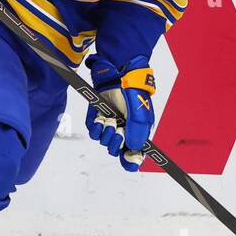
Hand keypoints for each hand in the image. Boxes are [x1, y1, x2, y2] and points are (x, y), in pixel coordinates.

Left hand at [85, 56, 155, 172]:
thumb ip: (138, 133)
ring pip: (104, 142)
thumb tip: (132, 149)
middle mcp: (124, 130)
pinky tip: (101, 119)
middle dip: (116, 143)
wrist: (117, 74)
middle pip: (117, 151)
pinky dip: (96, 128)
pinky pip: (94, 132)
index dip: (131, 161)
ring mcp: (110, 125)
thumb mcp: (141, 115)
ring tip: (110, 120)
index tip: (128, 160)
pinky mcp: (98, 119)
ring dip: (106, 133)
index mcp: (138, 131)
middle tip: (119, 130)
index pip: (134, 155)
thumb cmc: (133, 93)